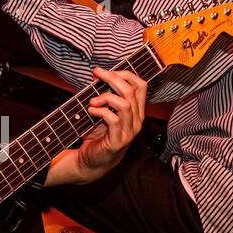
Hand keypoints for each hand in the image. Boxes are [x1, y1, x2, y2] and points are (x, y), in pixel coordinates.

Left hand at [46, 67, 146, 186]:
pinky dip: (100, 112)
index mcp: (136, 111)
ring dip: (106, 97)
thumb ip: (105, 96)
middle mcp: (137, 120)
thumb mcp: (104, 113)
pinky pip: (113, 119)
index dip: (124, 74)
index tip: (105, 71)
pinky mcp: (118, 141)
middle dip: (112, 78)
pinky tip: (91, 111)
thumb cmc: (98, 136)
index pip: (141, 85)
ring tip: (92, 101)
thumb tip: (98, 75)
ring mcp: (129, 131)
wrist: (92, 162)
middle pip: (131, 91)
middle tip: (96, 74)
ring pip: (125, 104)